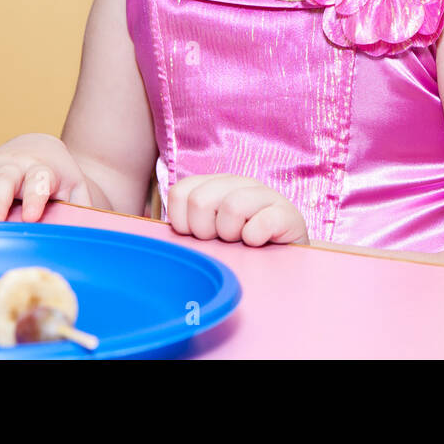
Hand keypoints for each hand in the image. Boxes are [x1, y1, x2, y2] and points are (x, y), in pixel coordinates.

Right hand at [0, 133, 93, 222]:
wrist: (40, 148)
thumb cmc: (57, 178)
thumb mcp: (75, 189)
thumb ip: (80, 209)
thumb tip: (86, 235)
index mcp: (43, 170)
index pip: (40, 179)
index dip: (36, 196)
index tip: (32, 215)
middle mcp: (15, 165)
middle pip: (4, 180)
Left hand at [166, 174, 308, 246]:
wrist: (286, 261)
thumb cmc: (241, 250)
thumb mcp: (209, 235)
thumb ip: (186, 226)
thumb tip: (157, 229)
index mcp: (215, 185)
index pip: (180, 193)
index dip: (182, 222)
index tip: (197, 237)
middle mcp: (239, 183)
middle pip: (200, 200)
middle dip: (205, 230)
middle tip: (221, 240)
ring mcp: (265, 195)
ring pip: (231, 206)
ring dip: (231, 234)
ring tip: (240, 241)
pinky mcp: (287, 214)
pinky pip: (261, 222)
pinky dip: (255, 238)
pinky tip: (258, 243)